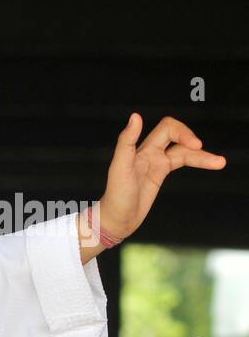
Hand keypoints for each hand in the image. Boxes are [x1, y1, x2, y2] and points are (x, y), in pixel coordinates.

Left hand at [96, 113, 226, 240]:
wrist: (117, 219)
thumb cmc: (115, 195)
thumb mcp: (119, 168)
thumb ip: (126, 142)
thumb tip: (135, 117)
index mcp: (141, 148)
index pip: (167, 128)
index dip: (183, 132)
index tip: (196, 145)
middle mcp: (149, 152)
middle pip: (177, 135)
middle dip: (192, 139)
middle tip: (201, 149)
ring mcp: (156, 162)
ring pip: (184, 151)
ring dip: (202, 155)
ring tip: (220, 162)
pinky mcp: (160, 174)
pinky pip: (182, 161)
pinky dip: (198, 162)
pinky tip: (212, 163)